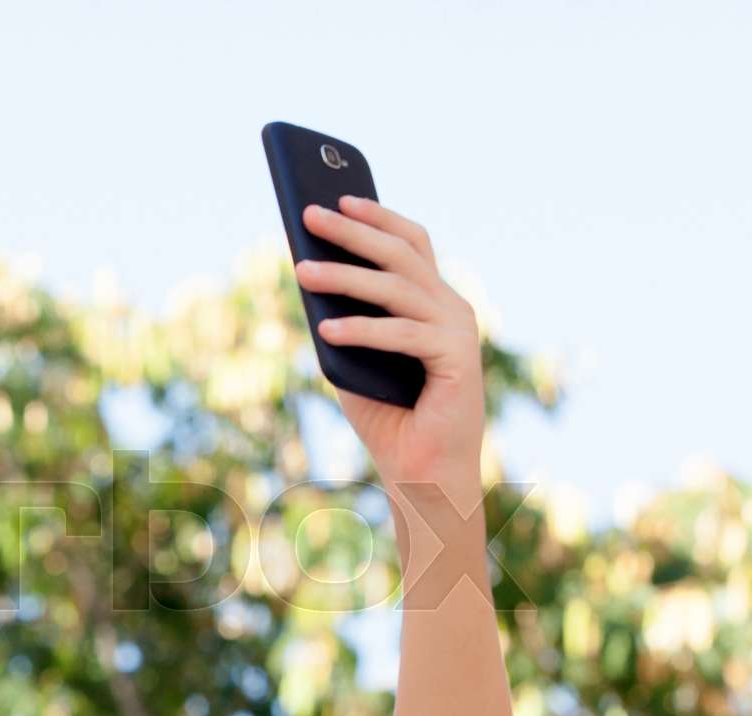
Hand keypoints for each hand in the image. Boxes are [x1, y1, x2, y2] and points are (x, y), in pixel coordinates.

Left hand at [295, 196, 484, 497]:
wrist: (421, 473)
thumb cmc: (388, 416)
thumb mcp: (352, 358)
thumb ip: (341, 319)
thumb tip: (307, 276)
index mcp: (434, 301)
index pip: (412, 243)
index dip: (378, 217)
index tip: (339, 197)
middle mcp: (452, 308)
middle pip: (402, 254)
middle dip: (354, 231)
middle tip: (311, 215)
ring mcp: (459, 331)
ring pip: (397, 289)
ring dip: (345, 277)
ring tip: (301, 270)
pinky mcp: (457, 360)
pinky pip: (403, 335)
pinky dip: (362, 330)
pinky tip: (326, 329)